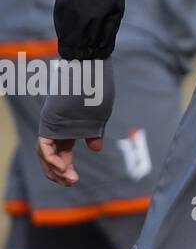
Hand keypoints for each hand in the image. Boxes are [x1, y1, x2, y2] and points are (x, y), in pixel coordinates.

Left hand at [37, 58, 114, 186]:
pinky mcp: (48, 120)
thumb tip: (94, 149)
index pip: (61, 151)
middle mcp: (55, 126)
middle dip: (59, 173)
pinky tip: (61, 168)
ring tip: (69, 180)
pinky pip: (44, 146)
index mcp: (67, 125)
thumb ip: (93, 132)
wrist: (89, 65)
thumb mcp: (98, 115)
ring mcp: (51, 123)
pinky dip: (51, 159)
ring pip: (45, 154)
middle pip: (51, 156)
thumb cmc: (97, 87)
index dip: (66, 167)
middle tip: (71, 183)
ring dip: (55, 171)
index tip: (74, 178)